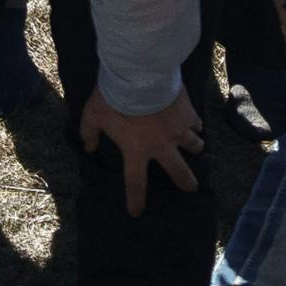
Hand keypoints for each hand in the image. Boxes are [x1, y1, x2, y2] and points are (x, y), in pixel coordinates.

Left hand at [79, 85, 204, 204]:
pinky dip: (195, 125)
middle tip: (191, 188)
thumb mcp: (93, 115)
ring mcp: (178, 130)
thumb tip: (88, 147)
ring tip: (196, 148)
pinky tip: (195, 122)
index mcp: (137, 150)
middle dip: (187, 183)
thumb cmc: (113, 97)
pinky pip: (196, 123)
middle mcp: (161, 145)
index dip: (136, 200)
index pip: (135, 183)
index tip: (137, 212)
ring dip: (195, 148)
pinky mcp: (188, 113)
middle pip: (179, 172)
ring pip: (195, 146)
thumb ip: (89, 133)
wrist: (139, 73)